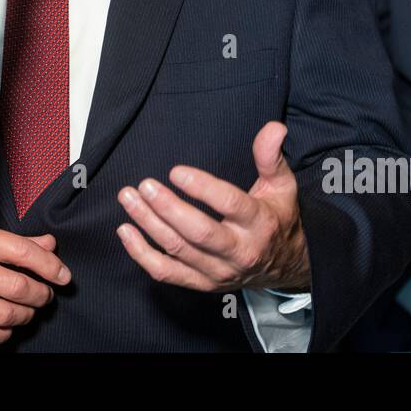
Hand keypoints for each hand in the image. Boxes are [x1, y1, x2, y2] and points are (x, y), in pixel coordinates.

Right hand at [0, 221, 70, 348]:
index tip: (62, 275)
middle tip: (45, 293)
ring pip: (6, 315)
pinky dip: (3, 334)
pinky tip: (5, 325)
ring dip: (25, 315)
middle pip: (20, 288)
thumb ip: (12, 241)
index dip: (50, 266)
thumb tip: (46, 245)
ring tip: (27, 309)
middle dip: (41, 294)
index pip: (24, 253)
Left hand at [116, 120, 309, 291]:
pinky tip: (125, 231)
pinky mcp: (202, 283)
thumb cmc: (277, 218)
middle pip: (199, 233)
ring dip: (149, 224)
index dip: (202, 188)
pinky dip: (141, 254)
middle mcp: (239, 251)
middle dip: (168, 209)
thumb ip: (271, 156)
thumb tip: (273, 127)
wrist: (284, 266)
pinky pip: (166, 273)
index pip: (230, 205)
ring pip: (178, 250)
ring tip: (128, 198)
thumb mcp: (282, 186)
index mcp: (259, 224)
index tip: (176, 171)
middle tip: (144, 185)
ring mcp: (218, 271)